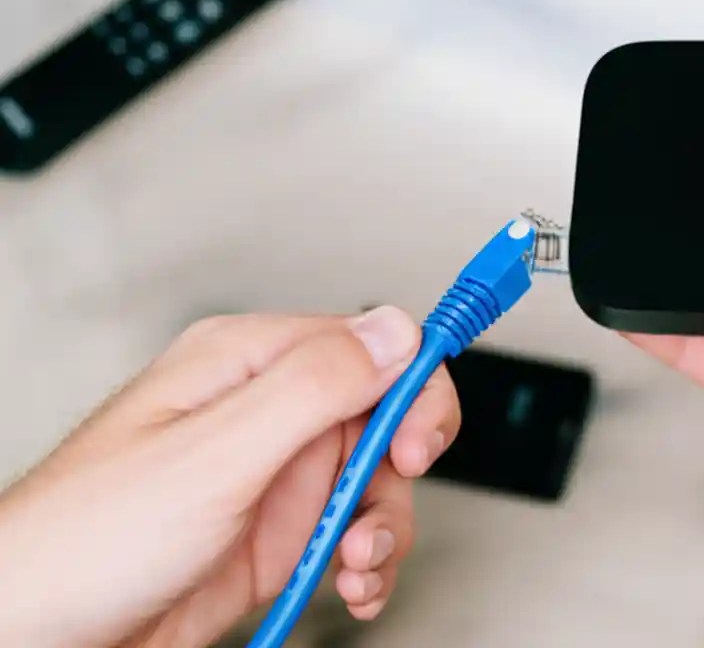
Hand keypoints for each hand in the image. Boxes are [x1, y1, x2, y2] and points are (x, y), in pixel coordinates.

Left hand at [0, 307, 458, 647]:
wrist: (40, 638)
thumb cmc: (84, 542)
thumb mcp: (215, 455)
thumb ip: (313, 387)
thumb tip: (395, 331)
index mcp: (244, 367)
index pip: (365, 346)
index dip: (409, 390)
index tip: (420, 441)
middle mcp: (262, 415)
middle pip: (382, 417)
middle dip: (400, 466)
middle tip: (390, 494)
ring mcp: (270, 477)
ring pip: (374, 483)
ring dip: (384, 527)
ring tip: (356, 562)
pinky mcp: (274, 535)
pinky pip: (350, 534)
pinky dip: (367, 564)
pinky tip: (351, 584)